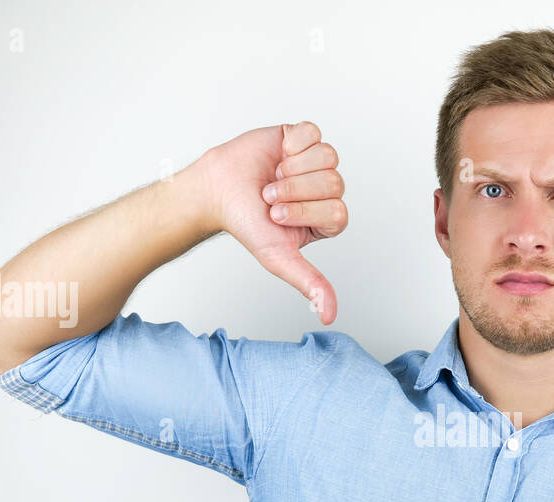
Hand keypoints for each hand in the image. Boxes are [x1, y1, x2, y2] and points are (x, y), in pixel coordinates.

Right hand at [198, 121, 347, 323]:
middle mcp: (326, 192)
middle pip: (335, 183)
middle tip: (270, 197)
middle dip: (295, 190)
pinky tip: (277, 155)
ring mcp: (315, 163)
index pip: (338, 211)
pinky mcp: (302, 138)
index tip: (276, 215)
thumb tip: (330, 316)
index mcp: (327, 220)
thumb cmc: (247, 225)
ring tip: (272, 177)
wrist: (216, 191)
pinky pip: (312, 134)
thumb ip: (310, 284)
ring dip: (292, 169)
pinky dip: (291, 146)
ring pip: (328, 157)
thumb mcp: (279, 258)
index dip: (305, 211)